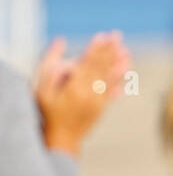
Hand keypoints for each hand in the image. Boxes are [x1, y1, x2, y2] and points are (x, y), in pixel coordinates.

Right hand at [35, 31, 130, 151]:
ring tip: (126, 52)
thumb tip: (60, 40)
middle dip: (110, 50)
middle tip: (117, 35)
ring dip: (119, 64)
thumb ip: (50, 63)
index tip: (103, 36)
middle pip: (102, 68)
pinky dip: (119, 81)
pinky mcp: (101, 108)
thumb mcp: (41, 88)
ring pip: (110, 79)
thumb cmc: (47, 112)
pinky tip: (126, 73)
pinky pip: (112, 92)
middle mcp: (89, 94)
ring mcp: (97, 102)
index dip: (96, 49)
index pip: (88, 63)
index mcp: (74, 88)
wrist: (60, 140)